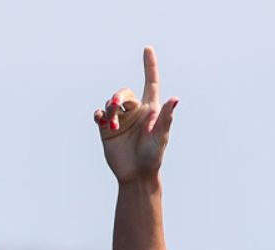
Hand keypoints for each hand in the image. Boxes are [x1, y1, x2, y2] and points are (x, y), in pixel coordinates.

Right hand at [94, 46, 177, 183]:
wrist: (136, 175)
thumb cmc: (152, 157)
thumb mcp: (160, 137)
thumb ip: (165, 117)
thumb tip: (174, 99)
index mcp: (149, 110)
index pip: (150, 83)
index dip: (149, 66)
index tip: (148, 49)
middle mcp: (134, 112)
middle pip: (124, 93)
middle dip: (118, 96)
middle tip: (115, 103)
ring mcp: (120, 119)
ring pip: (110, 103)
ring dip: (110, 110)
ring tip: (112, 125)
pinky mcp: (107, 129)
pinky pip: (100, 114)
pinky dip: (99, 114)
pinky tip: (101, 121)